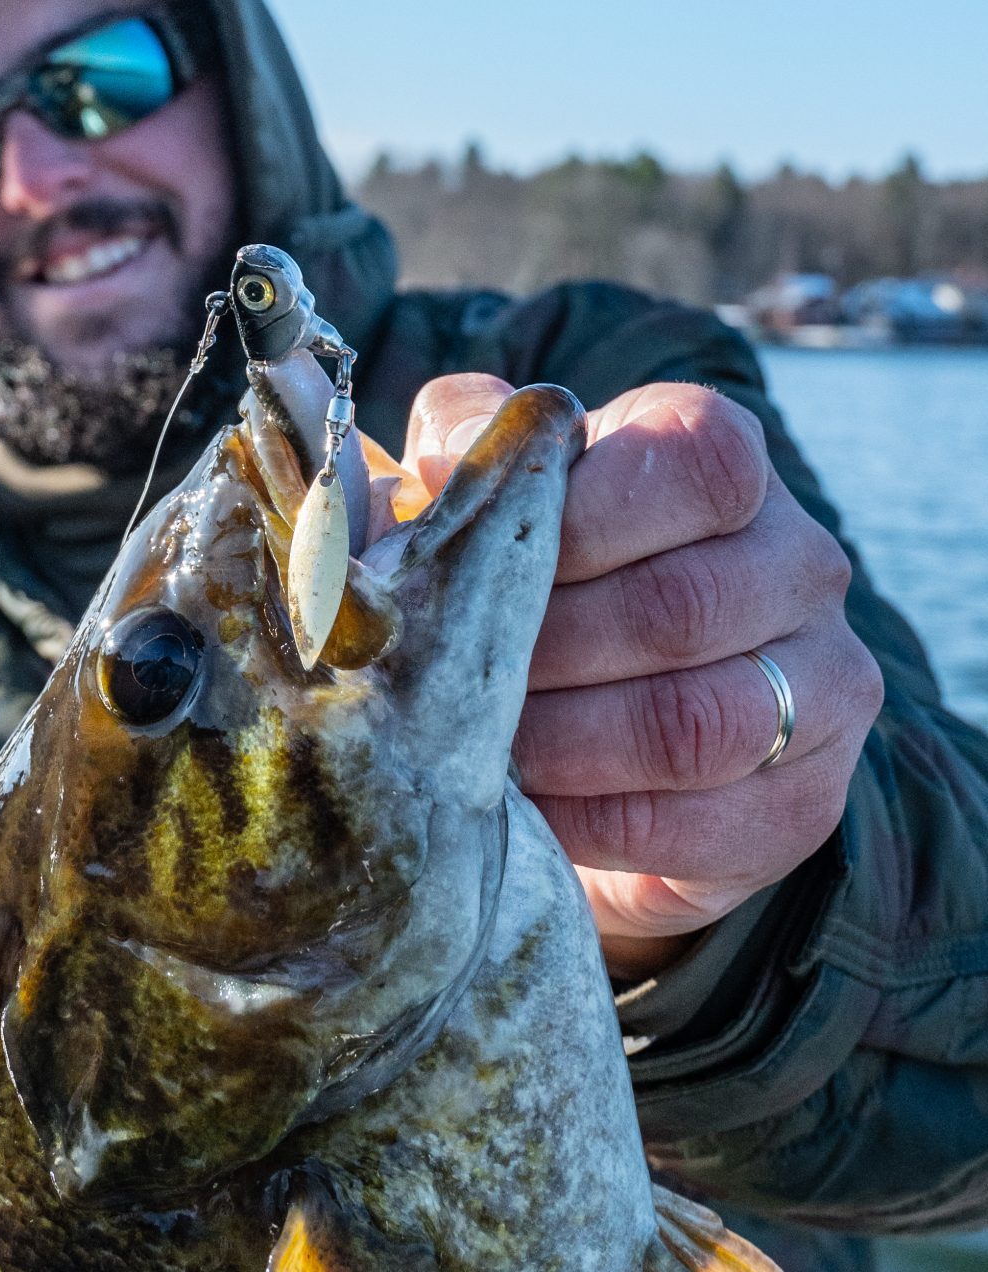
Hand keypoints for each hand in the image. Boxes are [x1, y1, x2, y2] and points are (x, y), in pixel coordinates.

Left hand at [404, 374, 883, 977]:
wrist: (605, 721)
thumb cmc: (539, 575)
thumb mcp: (497, 491)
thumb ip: (467, 446)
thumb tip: (447, 462)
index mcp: (727, 459)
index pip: (699, 463)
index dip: (586, 516)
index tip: (489, 563)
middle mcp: (802, 561)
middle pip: (684, 607)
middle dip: (546, 654)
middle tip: (451, 683)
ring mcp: (824, 684)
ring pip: (699, 723)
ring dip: (566, 745)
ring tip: (479, 750)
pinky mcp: (805, 799)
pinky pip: (701, 822)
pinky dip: (593, 825)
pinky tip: (526, 813)